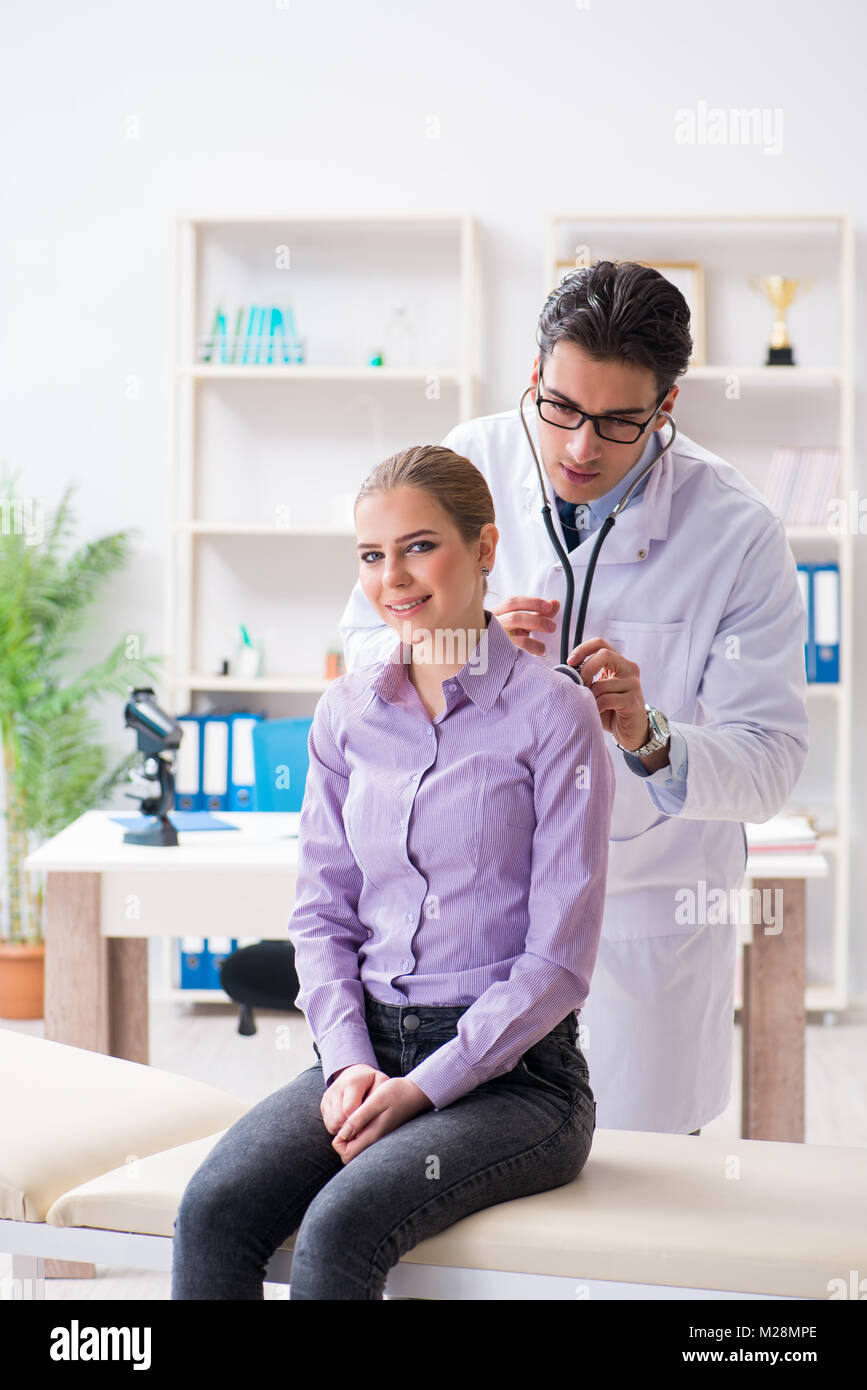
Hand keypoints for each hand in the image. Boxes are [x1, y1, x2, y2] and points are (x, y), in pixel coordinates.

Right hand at [320, 1064, 389, 1136]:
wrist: (356, 1072)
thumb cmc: (372, 1081)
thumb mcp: (381, 1083)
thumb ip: (378, 1098)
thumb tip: (370, 1118)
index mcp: (351, 1083)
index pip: (349, 1110)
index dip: (358, 1122)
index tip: (366, 1125)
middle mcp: (336, 1089)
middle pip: (338, 1119)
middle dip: (350, 1127)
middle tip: (362, 1127)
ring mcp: (328, 1096)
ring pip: (331, 1124)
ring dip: (343, 1129)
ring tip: (356, 1124)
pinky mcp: (323, 1103)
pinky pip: (328, 1123)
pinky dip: (338, 1127)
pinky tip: (348, 1122)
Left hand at [331, 1076, 433, 1163]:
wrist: (416, 1093)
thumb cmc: (396, 1093)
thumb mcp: (376, 1100)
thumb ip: (359, 1117)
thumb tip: (342, 1134)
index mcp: (373, 1136)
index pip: (346, 1154)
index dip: (338, 1140)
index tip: (344, 1122)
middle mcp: (375, 1142)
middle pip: (349, 1154)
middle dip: (342, 1140)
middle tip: (348, 1119)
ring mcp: (378, 1139)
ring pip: (356, 1147)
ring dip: (350, 1135)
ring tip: (355, 1115)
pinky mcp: (380, 1134)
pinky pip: (363, 1140)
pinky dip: (357, 1132)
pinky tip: (362, 1116)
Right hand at [492, 596, 559, 655]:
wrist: (490, 651)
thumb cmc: (507, 631)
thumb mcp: (522, 619)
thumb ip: (539, 612)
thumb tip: (555, 603)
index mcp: (499, 611)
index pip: (513, 603)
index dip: (532, 603)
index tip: (548, 606)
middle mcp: (495, 624)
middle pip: (514, 619)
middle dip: (536, 621)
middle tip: (552, 626)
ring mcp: (497, 640)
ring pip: (516, 638)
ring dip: (534, 642)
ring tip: (545, 644)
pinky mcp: (502, 653)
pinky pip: (519, 653)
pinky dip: (532, 651)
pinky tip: (540, 650)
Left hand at [565, 636, 653, 751]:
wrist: (631, 731)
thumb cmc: (610, 709)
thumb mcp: (596, 690)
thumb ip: (585, 679)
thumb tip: (565, 673)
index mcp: (618, 663)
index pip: (600, 643)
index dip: (583, 649)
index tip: (570, 662)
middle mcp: (629, 669)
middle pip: (604, 654)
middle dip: (586, 669)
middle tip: (579, 685)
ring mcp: (633, 684)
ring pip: (602, 683)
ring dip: (590, 697)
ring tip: (589, 706)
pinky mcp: (633, 701)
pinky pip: (607, 700)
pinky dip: (596, 707)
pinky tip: (596, 713)